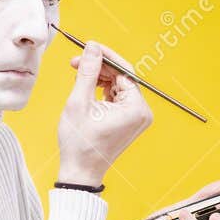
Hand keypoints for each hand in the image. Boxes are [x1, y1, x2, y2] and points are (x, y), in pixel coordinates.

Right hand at [57, 41, 152, 185]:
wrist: (80, 172)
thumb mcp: (80, 102)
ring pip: (118, 86)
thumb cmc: (80, 144)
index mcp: (136, 108)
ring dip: (99, 78)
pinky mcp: (129, 121)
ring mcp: (136, 118)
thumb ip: (88, 72)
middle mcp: (142, 112)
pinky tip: (87, 89)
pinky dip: (102, 90)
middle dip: (100, 68)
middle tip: (77, 62)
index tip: (89, 47)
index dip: (105, 57)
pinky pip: (117, 97)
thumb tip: (93, 47)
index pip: (124, 71)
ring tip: (78, 76)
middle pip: (121, 77)